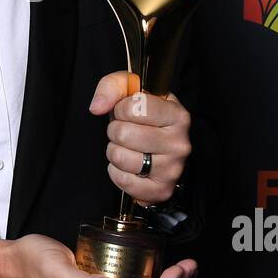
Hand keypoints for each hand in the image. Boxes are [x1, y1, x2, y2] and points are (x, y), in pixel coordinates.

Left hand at [89, 71, 190, 205]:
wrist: (159, 150)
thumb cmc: (144, 119)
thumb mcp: (132, 92)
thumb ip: (112, 87)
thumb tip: (97, 107)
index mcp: (177, 114)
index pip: (135, 107)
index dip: (122, 109)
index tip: (127, 113)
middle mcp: (179, 142)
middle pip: (124, 134)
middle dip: (115, 131)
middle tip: (125, 132)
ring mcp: (172, 168)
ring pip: (121, 157)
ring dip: (115, 151)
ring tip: (127, 147)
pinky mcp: (161, 190)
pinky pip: (123, 180)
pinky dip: (118, 172)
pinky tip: (129, 165)